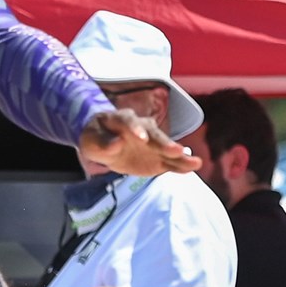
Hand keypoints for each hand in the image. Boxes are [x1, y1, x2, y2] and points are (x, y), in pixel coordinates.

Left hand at [80, 108, 200, 175]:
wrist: (104, 142)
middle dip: (164, 142)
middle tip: (176, 150)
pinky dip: (181, 165)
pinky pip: (170, 162)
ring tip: (194, 162)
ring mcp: (152, 143)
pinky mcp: (158, 158)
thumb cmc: (96, 138)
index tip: (142, 138)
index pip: (129, 121)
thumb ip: (102, 142)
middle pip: (154, 134)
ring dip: (180, 155)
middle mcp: (142, 128)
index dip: (136, 128)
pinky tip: (193, 166)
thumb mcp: (90, 141)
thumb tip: (116, 143)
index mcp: (122, 120)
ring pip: (167, 148)